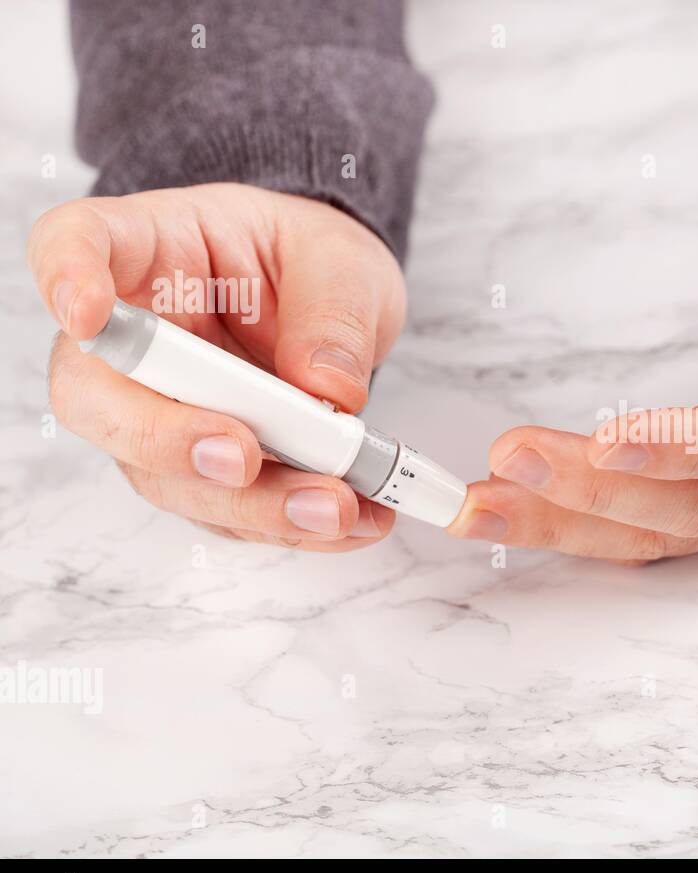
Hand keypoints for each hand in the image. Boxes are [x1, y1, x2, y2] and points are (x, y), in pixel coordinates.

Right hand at [29, 183, 405, 549]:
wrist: (337, 307)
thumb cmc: (313, 263)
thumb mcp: (343, 262)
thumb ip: (334, 314)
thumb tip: (328, 390)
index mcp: (151, 248)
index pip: (73, 245)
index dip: (65, 278)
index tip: (88, 312)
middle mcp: (135, 339)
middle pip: (97, 398)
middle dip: (166, 441)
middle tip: (243, 458)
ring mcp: (158, 411)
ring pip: (165, 477)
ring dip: (252, 503)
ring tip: (333, 507)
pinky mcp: (199, 468)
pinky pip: (228, 509)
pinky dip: (292, 523)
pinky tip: (353, 518)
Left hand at [448, 153, 697, 560]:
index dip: (689, 446)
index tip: (604, 439)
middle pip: (696, 505)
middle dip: (596, 493)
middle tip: (506, 461)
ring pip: (661, 532)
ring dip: (567, 525)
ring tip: (477, 506)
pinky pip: (649, 527)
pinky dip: (577, 524)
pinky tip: (509, 507)